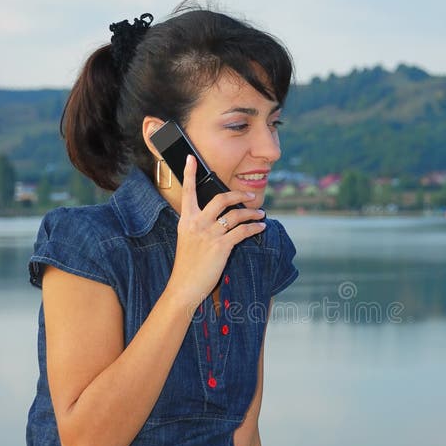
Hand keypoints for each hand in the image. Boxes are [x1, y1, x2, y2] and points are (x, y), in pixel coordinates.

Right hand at [167, 155, 265, 313]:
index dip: (190, 173)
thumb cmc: (187, 266)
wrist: (184, 286)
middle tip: (250, 196)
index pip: (188, 192)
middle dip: (238, 194)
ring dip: (252, 213)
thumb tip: (219, 219)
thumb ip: (199, 227)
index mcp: (186, 220)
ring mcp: (209, 234)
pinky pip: (242, 232)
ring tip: (261, 215)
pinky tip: (261, 228)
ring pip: (236, 214)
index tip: (191, 158)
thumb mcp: (188, 241)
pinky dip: (254, 229)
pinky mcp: (221, 247)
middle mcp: (197, 224)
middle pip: (220, 199)